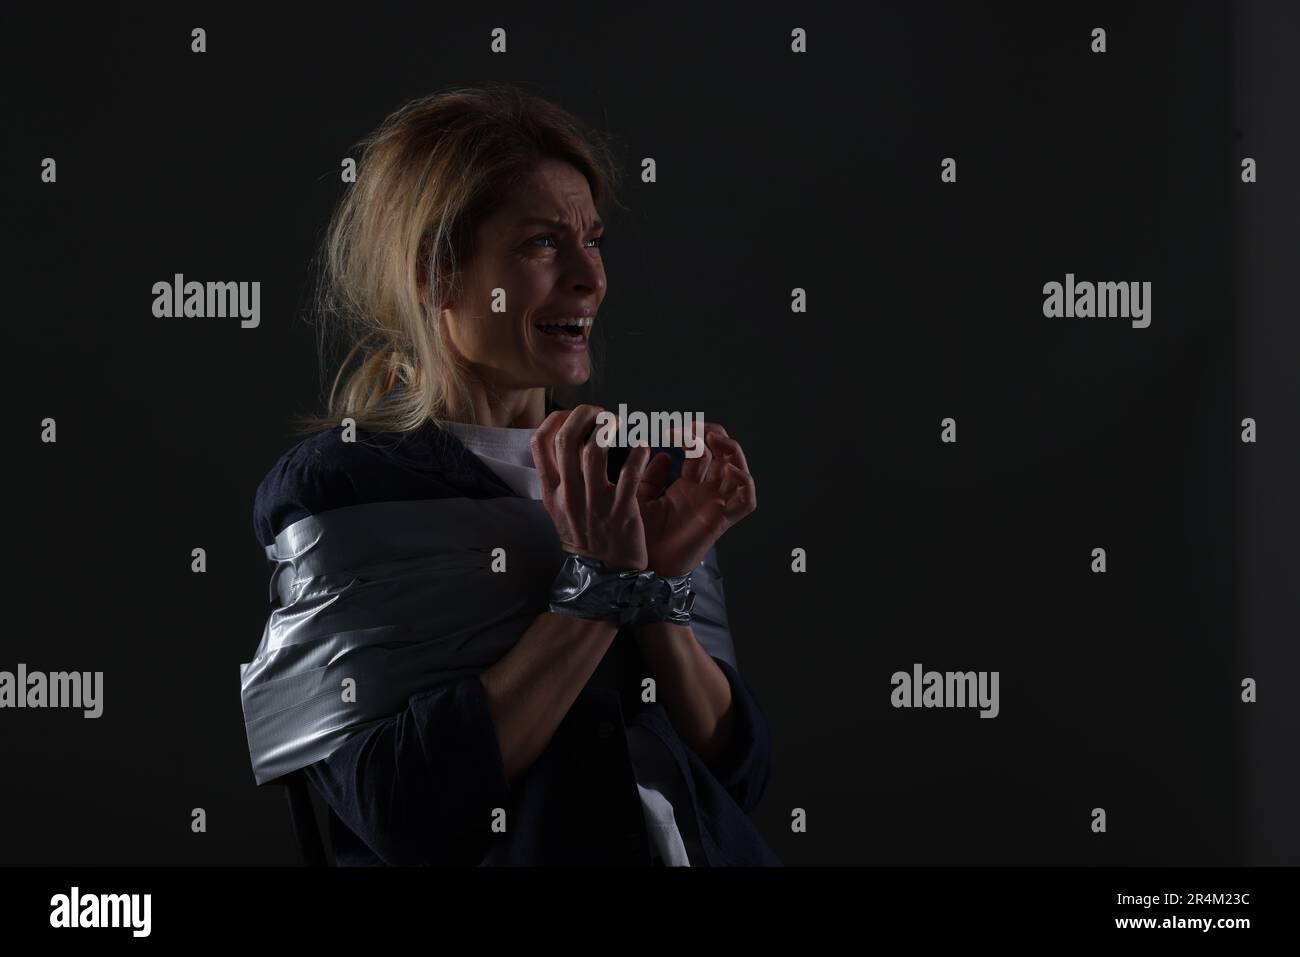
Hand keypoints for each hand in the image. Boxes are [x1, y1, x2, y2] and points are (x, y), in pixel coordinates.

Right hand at [530, 405, 652, 570]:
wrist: (602, 575)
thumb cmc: (584, 536)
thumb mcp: (558, 508)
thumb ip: (557, 477)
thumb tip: (562, 440)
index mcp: (552, 491)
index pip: (540, 443)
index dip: (556, 419)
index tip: (573, 415)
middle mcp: (569, 494)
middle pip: (567, 439)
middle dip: (584, 415)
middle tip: (600, 413)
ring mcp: (595, 502)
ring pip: (595, 451)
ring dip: (609, 428)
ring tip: (619, 423)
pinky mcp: (621, 511)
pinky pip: (630, 473)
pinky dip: (638, 453)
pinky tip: (643, 445)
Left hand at [635, 423, 756, 576]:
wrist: (642, 567)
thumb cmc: (640, 538)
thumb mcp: (640, 498)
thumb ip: (649, 477)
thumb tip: (662, 455)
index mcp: (688, 485)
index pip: (701, 450)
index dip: (689, 434)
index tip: (666, 430)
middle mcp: (705, 492)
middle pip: (723, 453)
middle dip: (711, 433)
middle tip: (691, 427)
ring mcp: (715, 504)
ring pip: (739, 470)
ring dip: (730, 450)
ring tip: (712, 438)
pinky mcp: (721, 521)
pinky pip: (747, 500)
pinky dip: (745, 482)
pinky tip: (729, 469)